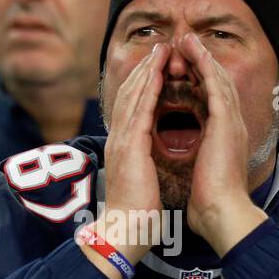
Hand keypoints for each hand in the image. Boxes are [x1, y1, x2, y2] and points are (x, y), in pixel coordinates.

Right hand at [98, 41, 167, 260]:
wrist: (125, 230)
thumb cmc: (135, 213)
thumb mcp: (138, 181)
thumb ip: (139, 164)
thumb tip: (144, 160)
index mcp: (122, 149)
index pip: (132, 109)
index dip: (143, 86)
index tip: (155, 68)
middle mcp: (118, 140)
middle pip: (129, 96)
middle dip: (144, 70)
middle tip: (158, 48)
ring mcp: (122, 142)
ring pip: (134, 97)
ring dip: (147, 72)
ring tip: (159, 51)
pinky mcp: (131, 147)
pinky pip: (141, 110)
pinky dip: (149, 90)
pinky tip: (158, 73)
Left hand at [177, 32, 267, 253]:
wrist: (218, 211)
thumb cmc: (205, 199)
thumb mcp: (196, 170)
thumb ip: (193, 157)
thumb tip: (179, 158)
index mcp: (220, 135)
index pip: (207, 99)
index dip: (195, 80)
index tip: (178, 67)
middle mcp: (228, 124)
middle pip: (213, 83)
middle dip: (199, 61)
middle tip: (182, 43)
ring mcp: (229, 122)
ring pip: (216, 79)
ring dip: (202, 57)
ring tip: (187, 40)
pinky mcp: (225, 123)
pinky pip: (215, 87)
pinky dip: (206, 69)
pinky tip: (195, 54)